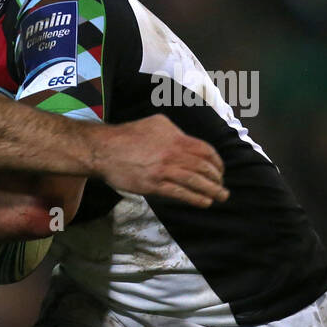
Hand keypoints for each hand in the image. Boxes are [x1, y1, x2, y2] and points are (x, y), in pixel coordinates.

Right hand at [96, 116, 228, 206]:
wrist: (103, 149)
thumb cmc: (127, 135)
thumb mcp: (155, 124)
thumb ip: (174, 132)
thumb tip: (185, 140)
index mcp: (176, 139)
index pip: (206, 152)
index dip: (217, 163)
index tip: (220, 171)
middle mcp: (174, 154)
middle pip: (204, 168)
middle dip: (217, 179)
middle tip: (222, 187)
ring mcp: (164, 170)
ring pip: (195, 182)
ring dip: (211, 191)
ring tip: (219, 197)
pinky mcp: (153, 184)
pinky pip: (180, 193)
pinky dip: (194, 198)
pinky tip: (203, 202)